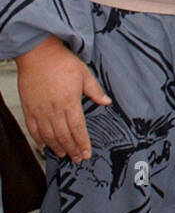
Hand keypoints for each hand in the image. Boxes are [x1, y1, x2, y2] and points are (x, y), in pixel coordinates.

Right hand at [15, 35, 110, 161]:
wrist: (38, 53)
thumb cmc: (61, 61)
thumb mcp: (84, 73)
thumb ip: (95, 90)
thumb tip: (106, 102)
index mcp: (70, 102)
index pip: (78, 129)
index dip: (82, 144)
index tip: (86, 154)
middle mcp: (54, 109)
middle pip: (64, 136)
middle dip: (72, 150)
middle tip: (77, 158)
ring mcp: (40, 110)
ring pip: (48, 136)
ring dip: (56, 147)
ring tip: (63, 154)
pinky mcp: (29, 108)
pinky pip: (33, 129)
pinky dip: (39, 139)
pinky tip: (44, 145)